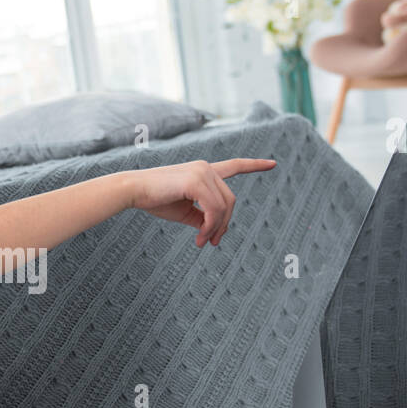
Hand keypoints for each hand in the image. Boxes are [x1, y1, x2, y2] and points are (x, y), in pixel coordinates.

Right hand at [128, 157, 275, 247]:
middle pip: (230, 201)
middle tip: (212, 243)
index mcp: (203, 171)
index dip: (254, 165)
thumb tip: (214, 231)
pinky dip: (210, 227)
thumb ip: (202, 217)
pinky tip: (199, 237)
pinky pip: (214, 210)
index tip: (273, 164)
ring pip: (224, 207)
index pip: (234, 166)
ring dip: (216, 229)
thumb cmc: (154, 200)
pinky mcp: (196, 180)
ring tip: (202, 242)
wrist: (133, 191)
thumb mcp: (183, 211)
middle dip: (225, 224)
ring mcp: (202, 172)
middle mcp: (206, 167)